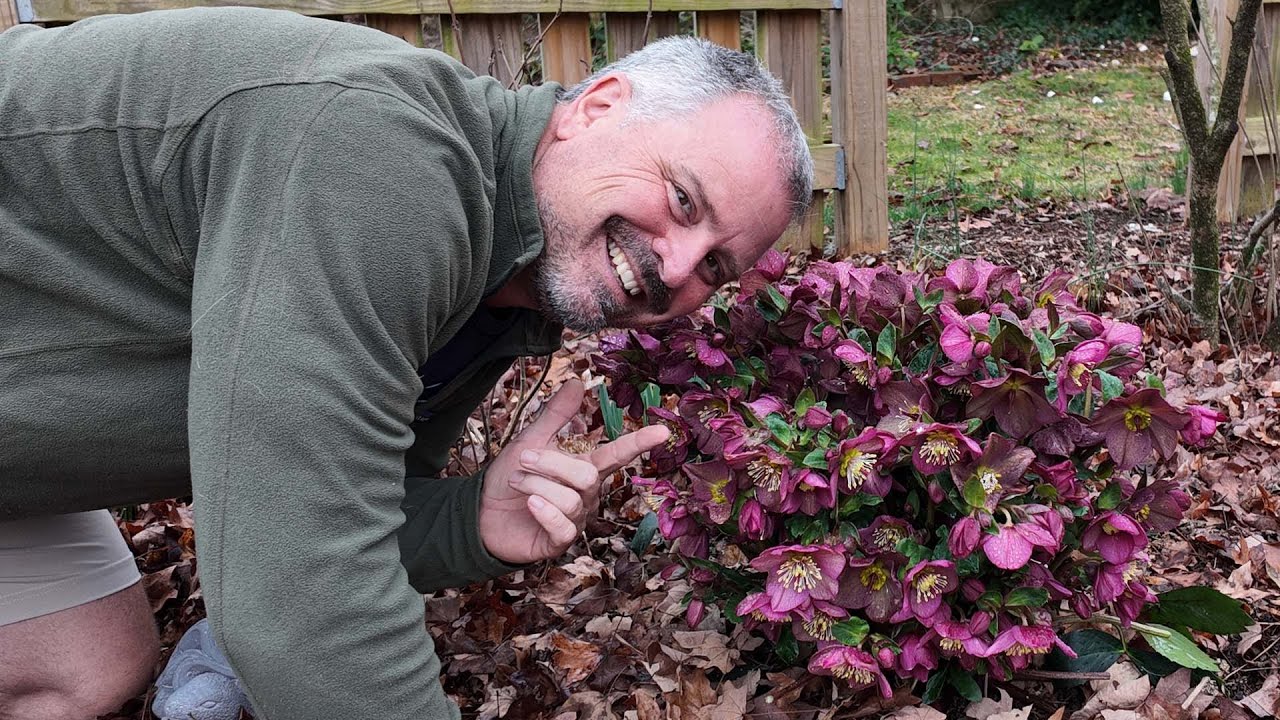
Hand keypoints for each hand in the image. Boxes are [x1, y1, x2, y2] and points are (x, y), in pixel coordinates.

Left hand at [478, 378, 669, 564]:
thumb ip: (556, 415)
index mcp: (584, 469)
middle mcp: (586, 496)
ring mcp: (575, 520)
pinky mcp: (559, 542)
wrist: (482, 515)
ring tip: (516, 484)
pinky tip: (529, 505)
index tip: (663, 431)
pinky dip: (544, 511)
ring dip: (535, 485)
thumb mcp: (530, 441)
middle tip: (522, 459)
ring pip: (570, 499)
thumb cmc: (511, 480)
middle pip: (586, 475)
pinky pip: (563, 527)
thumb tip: (578, 382)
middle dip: (550, 463)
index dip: (639, 443)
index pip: (617, 455)